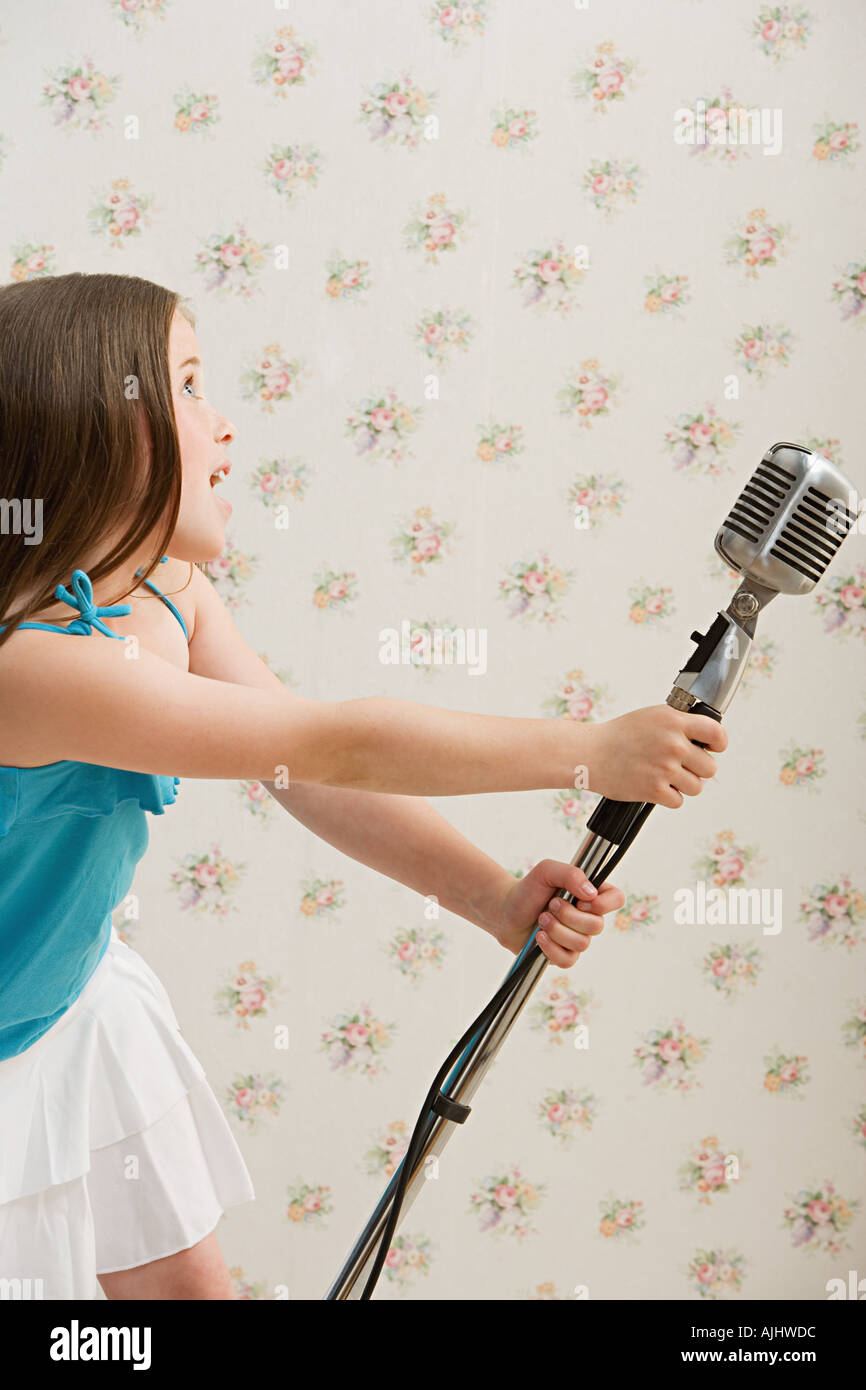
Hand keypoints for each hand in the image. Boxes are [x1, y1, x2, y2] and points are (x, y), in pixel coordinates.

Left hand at [491, 859, 624, 967]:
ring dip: (556, 929)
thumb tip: (591, 893)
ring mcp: (578, 938)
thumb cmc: (529, 889)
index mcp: (590, 894)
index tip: (582, 900)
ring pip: (582, 943)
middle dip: (569, 915)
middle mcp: (588, 918)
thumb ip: (570, 874)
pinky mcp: (564, 955)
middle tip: (550, 905)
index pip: (616, 899)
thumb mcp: (547, 870)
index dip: (603, 903)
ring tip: (541, 919)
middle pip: (597, 925)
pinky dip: (550, 948)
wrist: (506, 911)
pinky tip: (539, 937)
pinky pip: (568, 960)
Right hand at [584, 704, 727, 807]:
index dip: (718, 744)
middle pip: (710, 767)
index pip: (717, 733)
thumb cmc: (619, 735)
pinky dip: (668, 797)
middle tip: (679, 765)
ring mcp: (664, 768)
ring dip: (683, 785)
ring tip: (665, 776)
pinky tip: (655, 785)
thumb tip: (706, 738)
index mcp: (674, 721)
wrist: (590, 753)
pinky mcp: (654, 790)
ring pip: (697, 787)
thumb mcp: (653, 716)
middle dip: (697, 769)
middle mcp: (672, 744)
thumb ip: (680, 724)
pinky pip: (678, 801)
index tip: (712, 748)